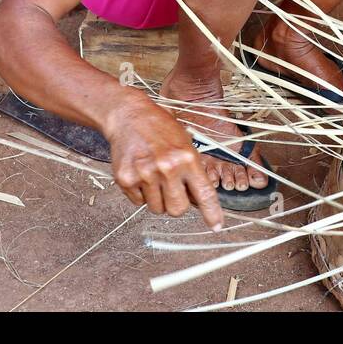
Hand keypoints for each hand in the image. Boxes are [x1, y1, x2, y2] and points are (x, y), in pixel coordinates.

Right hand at [105, 94, 223, 229]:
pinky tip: (140, 173)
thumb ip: (193, 173)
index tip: (217, 226)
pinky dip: (141, 194)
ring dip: (158, 199)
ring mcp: (145, 174)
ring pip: (157, 209)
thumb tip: (198, 203)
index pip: (204, 194)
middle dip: (176, 204)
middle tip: (172, 189)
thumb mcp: (185, 145)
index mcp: (187, 158)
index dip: (212, 213)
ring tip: (154, 177)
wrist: (129, 116)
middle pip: (178, 210)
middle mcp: (167, 168)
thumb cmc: (161, 130)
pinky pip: (138, 203)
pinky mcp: (125, 179)